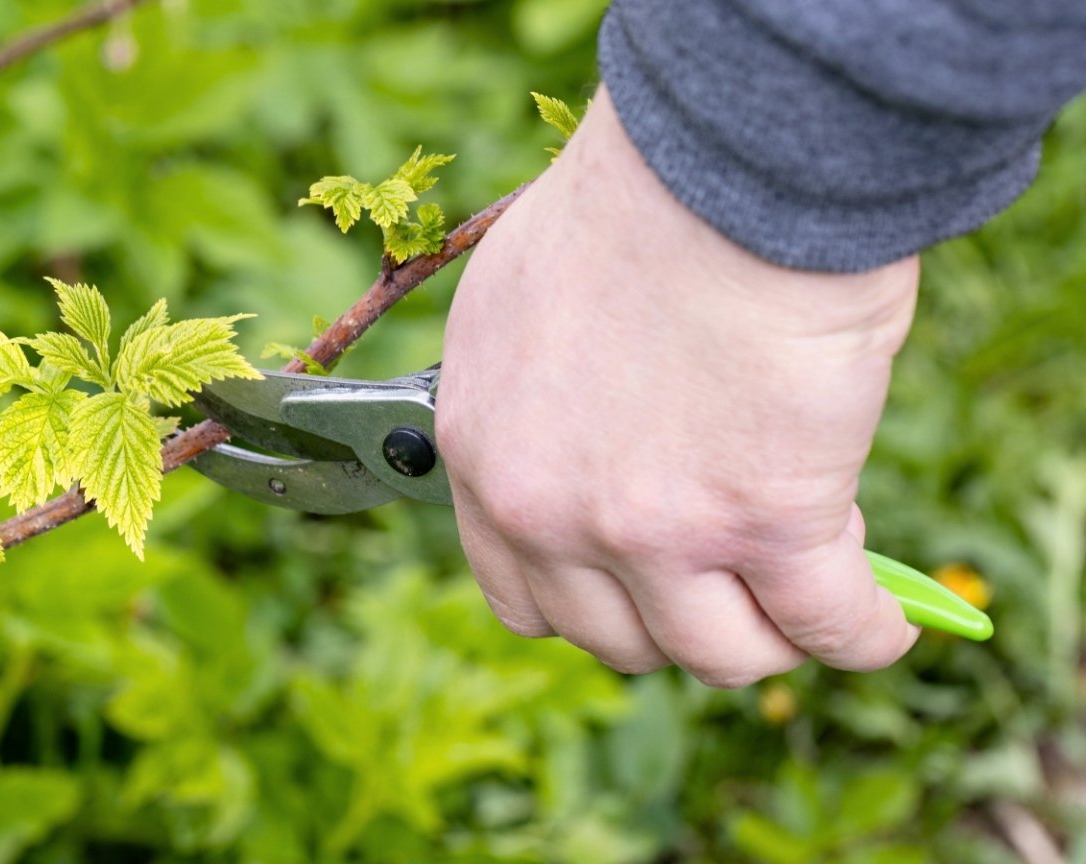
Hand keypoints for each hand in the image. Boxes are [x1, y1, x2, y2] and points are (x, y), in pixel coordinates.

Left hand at [437, 87, 921, 686]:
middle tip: (729, 572)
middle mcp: (547, 510)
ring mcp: (649, 530)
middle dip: (678, 618)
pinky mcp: (760, 525)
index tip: (640, 585)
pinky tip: (881, 615)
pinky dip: (862, 633)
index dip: (593, 602)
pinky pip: (826, 629)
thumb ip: (533, 399)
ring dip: (768, 634)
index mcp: (482, 453)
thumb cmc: (628, 204)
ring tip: (807, 583)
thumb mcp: (520, 306)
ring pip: (717, 654)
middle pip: (617, 640)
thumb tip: (585, 440)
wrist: (713, 166)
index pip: (521, 598)